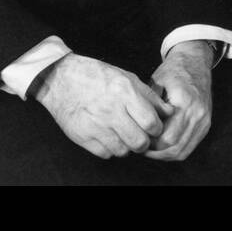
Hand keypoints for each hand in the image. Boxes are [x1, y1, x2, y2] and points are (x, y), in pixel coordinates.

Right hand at [32, 53, 169, 158]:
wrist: (62, 79)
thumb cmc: (99, 77)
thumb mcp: (128, 78)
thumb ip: (150, 97)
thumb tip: (169, 112)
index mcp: (125, 92)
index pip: (151, 123)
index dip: (157, 129)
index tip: (154, 127)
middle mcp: (111, 111)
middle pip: (139, 142)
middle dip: (145, 141)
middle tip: (142, 135)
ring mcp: (95, 126)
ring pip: (123, 151)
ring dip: (128, 146)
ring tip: (124, 134)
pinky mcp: (82, 137)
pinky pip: (106, 153)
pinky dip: (111, 148)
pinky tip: (109, 136)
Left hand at [144, 41, 214, 161]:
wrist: (195, 61)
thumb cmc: (174, 70)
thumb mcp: (156, 83)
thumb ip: (150, 106)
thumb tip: (138, 130)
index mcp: (185, 102)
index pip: (167, 137)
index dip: (151, 145)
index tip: (138, 140)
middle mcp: (198, 113)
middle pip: (174, 148)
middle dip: (155, 152)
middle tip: (140, 148)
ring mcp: (204, 120)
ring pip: (182, 151)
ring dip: (165, 154)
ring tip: (150, 149)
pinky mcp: (206, 124)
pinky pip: (190, 146)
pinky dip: (175, 150)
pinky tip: (163, 147)